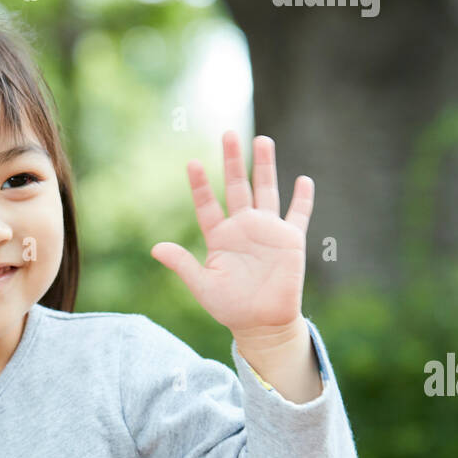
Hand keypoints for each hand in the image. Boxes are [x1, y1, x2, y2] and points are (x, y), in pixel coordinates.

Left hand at [150, 131, 313, 343]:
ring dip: (265, 166)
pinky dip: (301, 198)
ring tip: (262, 140)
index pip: (207, 204)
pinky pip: (298, 214)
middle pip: (238, 186)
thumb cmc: (230, 307)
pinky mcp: (290, 240)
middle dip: (233, 161)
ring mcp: (268, 231)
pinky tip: (303, 180)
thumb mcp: (202, 286)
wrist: (261, 324)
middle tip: (229, 133)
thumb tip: (155, 248)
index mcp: (220, 237)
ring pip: (266, 190)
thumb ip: (182, 264)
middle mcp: (243, 227)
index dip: (200, 185)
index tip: (192, 163)